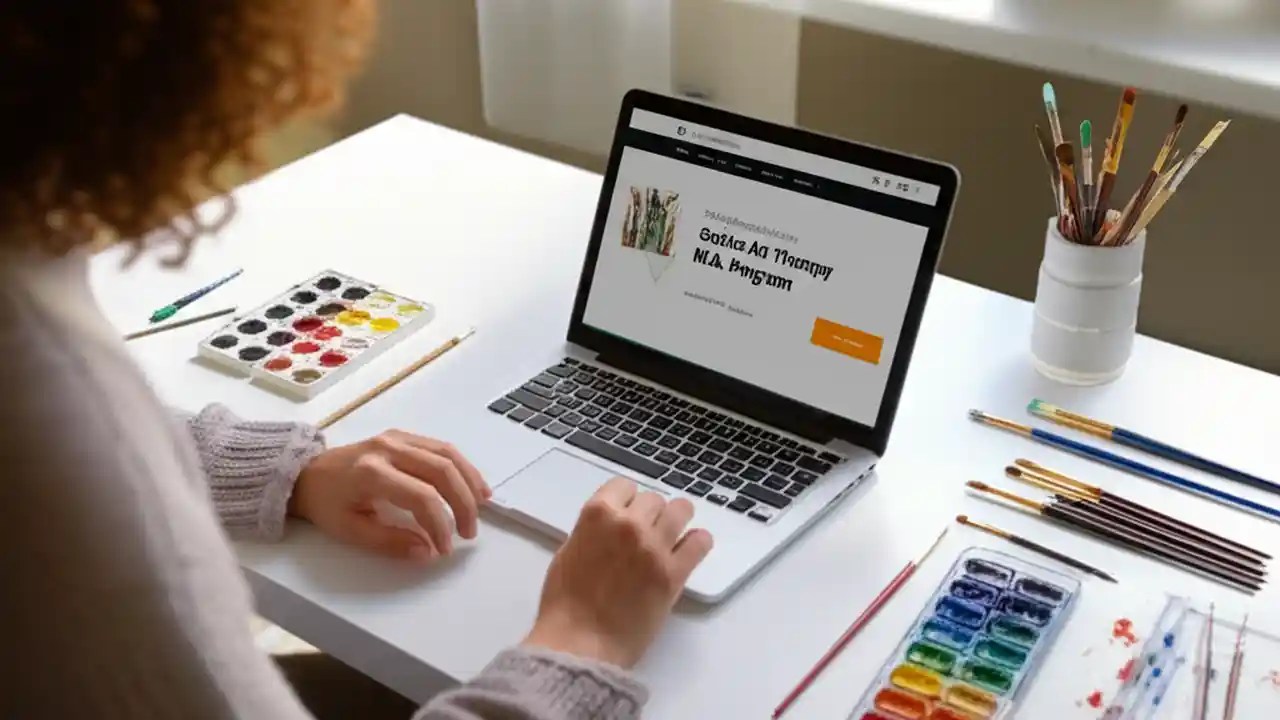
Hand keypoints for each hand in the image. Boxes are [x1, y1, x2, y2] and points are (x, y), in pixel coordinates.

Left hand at [290, 430, 489, 562]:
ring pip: (447, 454)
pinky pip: (441, 448)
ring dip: (470, 481)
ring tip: (482, 507)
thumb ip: (389, 542)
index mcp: (372, 473)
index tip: (444, 549)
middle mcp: (389, 449)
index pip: (421, 497)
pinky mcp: (403, 436)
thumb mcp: (350, 530)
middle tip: (469, 532)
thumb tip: (427, 552)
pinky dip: (462, 467)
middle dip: (463, 504)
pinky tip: (472, 485)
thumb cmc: (326, 504)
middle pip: (442, 471)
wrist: (305, 474)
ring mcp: (397, 438)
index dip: (439, 525)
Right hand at [523, 477, 713, 667]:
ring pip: (681, 510)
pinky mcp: (674, 573)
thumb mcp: (568, 553)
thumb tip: (610, 526)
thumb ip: (592, 531)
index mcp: (597, 514)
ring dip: (677, 520)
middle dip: (650, 514)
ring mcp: (654, 547)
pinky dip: (698, 542)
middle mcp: (629, 524)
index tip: (628, 511)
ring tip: (673, 534)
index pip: (624, 485)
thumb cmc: (565, 604)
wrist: (580, 643)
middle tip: (646, 532)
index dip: (627, 499)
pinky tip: (693, 547)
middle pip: (653, 499)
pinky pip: (700, 542)